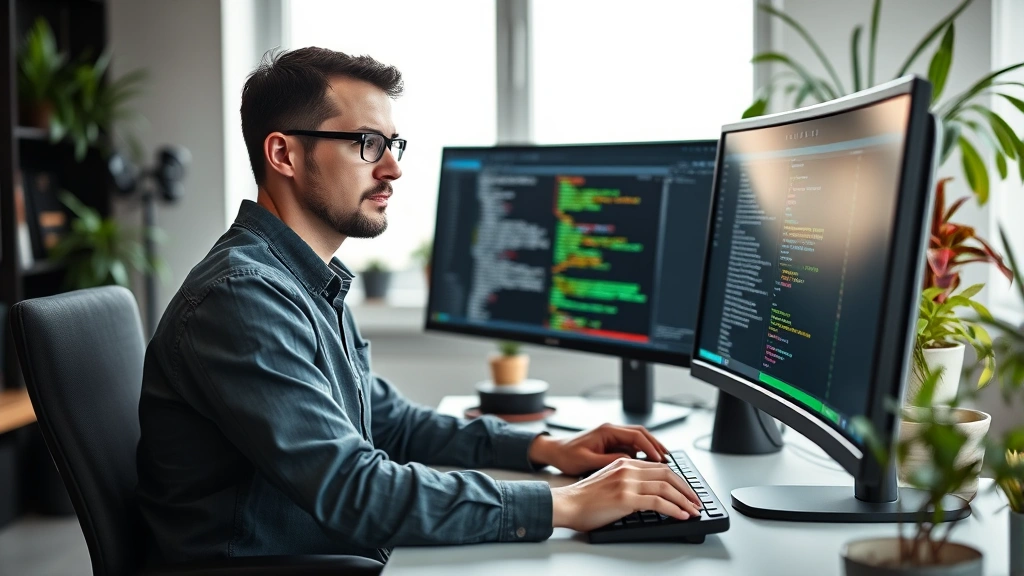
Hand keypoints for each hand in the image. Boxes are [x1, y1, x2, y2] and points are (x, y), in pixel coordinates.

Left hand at [528, 423, 668, 475]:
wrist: (553, 452)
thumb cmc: (567, 456)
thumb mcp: (587, 461)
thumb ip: (608, 461)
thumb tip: (629, 462)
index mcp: (607, 431)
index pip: (636, 436)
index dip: (650, 448)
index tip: (660, 460)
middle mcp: (611, 430)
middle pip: (641, 435)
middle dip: (656, 446)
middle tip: (669, 460)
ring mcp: (612, 436)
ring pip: (638, 440)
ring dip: (651, 450)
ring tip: (664, 463)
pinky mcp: (611, 444)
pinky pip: (631, 447)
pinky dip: (642, 454)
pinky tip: (648, 466)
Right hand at [550, 458, 701, 530]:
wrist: (567, 504)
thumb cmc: (584, 498)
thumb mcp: (608, 481)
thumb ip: (627, 481)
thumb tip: (647, 493)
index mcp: (625, 463)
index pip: (659, 467)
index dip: (677, 480)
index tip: (687, 492)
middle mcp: (628, 468)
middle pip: (667, 474)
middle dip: (686, 489)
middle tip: (695, 501)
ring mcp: (627, 482)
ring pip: (666, 487)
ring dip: (684, 500)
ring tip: (693, 510)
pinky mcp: (626, 497)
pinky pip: (658, 502)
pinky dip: (674, 509)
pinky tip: (681, 515)